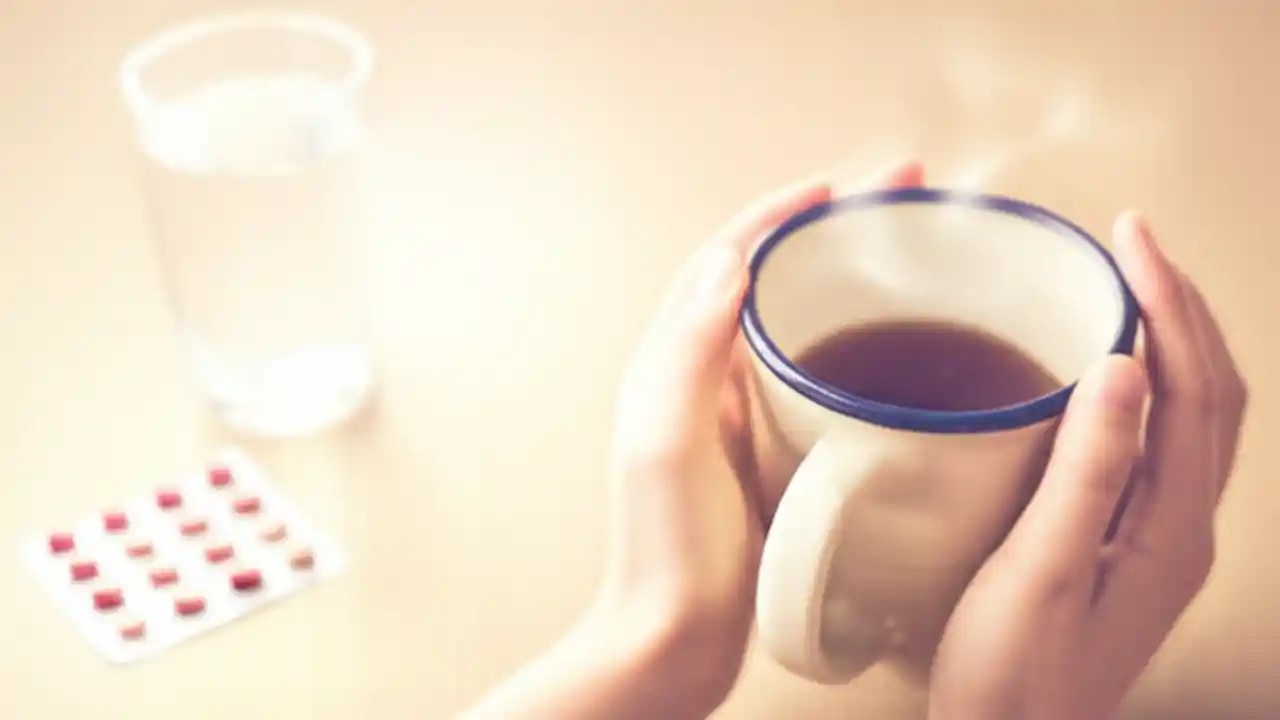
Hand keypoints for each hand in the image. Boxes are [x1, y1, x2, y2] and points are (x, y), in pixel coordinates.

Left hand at [465, 162, 922, 718]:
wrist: (676, 639)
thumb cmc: (666, 552)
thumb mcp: (667, 446)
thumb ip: (688, 356)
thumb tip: (725, 265)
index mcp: (673, 365)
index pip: (724, 261)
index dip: (778, 215)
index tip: (836, 188)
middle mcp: (703, 378)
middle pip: (768, 278)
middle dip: (827, 230)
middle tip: (895, 199)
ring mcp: (740, 412)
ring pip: (795, 321)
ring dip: (843, 279)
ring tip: (906, 252)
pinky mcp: (772, 448)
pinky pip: (815, 375)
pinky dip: (854, 345)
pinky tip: (897, 350)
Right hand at [929, 214, 1247, 719]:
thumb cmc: (1013, 674)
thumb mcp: (1039, 573)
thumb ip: (1087, 474)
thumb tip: (1125, 368)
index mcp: (1170, 531)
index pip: (1195, 392)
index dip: (1170, 305)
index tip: (1130, 238)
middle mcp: (1182, 529)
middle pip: (1213, 394)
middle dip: (1182, 307)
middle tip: (1132, 242)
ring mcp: (1159, 539)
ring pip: (1194, 417)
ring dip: (1172, 341)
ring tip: (1128, 284)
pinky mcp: (1128, 545)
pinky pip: (1159, 444)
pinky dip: (1145, 386)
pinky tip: (1103, 371)